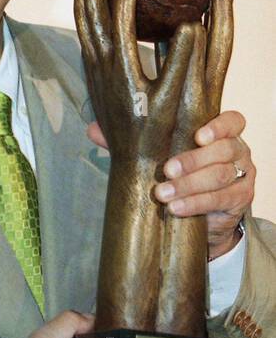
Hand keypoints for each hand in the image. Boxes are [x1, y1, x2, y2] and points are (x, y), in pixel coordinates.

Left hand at [74, 0, 199, 167]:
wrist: (135, 165)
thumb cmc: (161, 133)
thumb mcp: (175, 98)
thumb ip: (183, 61)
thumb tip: (191, 25)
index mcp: (123, 72)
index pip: (119, 24)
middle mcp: (103, 71)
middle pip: (92, 22)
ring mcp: (96, 76)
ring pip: (84, 32)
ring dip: (82, 4)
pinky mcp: (95, 83)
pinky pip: (86, 43)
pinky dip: (84, 23)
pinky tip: (88, 15)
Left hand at [87, 108, 254, 256]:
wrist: (205, 216)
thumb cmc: (183, 175)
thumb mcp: (162, 155)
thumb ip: (133, 141)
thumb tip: (94, 130)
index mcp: (221, 133)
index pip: (232, 121)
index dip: (219, 126)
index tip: (198, 135)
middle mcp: (237, 150)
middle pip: (223, 150)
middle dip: (193, 160)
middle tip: (166, 171)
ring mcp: (243, 175)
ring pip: (221, 175)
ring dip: (190, 185)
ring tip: (164, 194)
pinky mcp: (241, 199)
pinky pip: (221, 199)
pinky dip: (197, 203)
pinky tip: (177, 208)